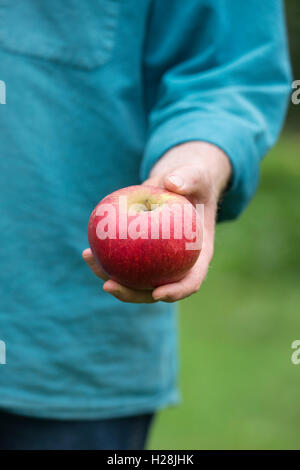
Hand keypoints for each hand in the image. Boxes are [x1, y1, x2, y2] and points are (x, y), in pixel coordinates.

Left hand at [82, 141, 230, 302]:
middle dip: (132, 294)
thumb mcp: (195, 175)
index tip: (158, 293)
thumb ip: (188, 178)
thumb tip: (171, 183)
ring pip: (135, 281)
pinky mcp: (141, 255)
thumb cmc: (192, 181)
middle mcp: (177, 265)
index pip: (191, 281)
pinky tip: (88, 251)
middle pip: (156, 290)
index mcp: (198, 256)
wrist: (178, 183)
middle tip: (109, 285)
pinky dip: (106, 260)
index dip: (176, 292)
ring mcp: (157, 263)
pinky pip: (123, 263)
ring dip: (111, 278)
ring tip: (90, 261)